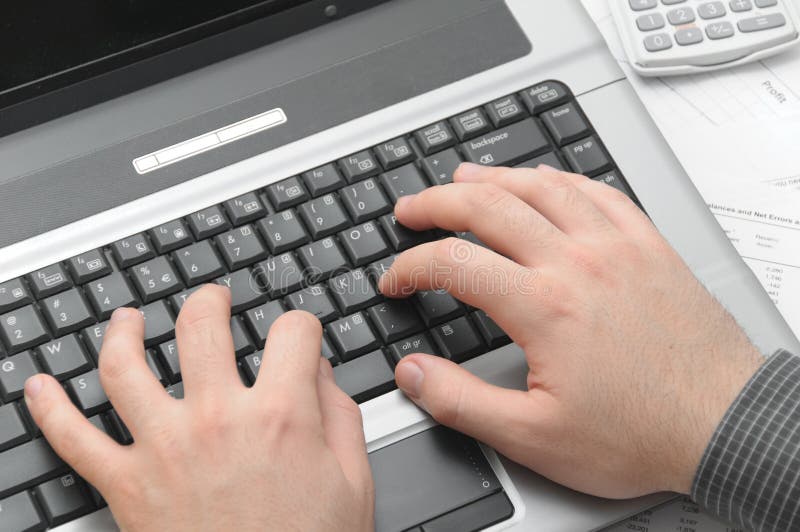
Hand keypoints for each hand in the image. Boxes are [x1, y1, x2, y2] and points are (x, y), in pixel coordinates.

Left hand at [24, 285, 373, 531]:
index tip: (298, 336)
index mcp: (279, 415)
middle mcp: (216, 420)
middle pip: (200, 326)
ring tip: (129, 320)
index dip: (301, 326)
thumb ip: (339, 415)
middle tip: (214, 299)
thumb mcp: (351, 482)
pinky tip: (39, 388)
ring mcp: (164, 448)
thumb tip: (319, 374)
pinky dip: (49, 410)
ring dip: (122, 333)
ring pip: (124, 367)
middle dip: (209, 300)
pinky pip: (72, 440)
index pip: (291, 332)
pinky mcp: (125, 486)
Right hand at [380, 163, 763, 497]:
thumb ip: (461, 402)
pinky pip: (599, 192)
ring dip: (495, 177)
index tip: (395, 279)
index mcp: (544, 306)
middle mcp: (577, 262)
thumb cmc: (640, 434)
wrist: (726, 426)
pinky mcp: (649, 247)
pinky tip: (546, 179)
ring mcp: (617, 247)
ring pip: (542, 186)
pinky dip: (561, 178)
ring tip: (463, 177)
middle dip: (436, 203)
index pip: (453, 263)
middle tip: (411, 208)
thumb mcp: (534, 437)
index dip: (410, 267)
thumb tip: (413, 374)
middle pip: (489, 206)